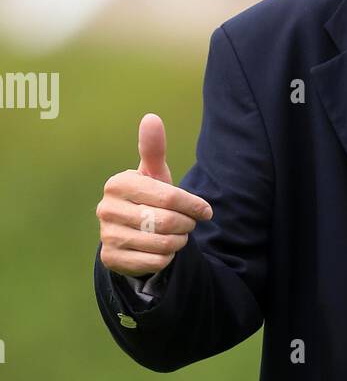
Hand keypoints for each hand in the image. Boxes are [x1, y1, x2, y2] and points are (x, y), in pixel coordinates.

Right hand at [96, 113, 212, 276]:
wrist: (130, 234)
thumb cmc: (148, 198)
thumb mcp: (153, 175)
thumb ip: (154, 149)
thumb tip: (152, 117)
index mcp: (118, 184)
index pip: (169, 196)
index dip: (193, 205)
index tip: (205, 211)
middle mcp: (106, 208)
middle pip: (167, 222)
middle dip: (186, 225)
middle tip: (188, 224)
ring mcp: (107, 235)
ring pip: (162, 244)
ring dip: (178, 241)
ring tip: (176, 235)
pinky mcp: (111, 259)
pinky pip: (155, 262)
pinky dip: (167, 258)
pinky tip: (162, 250)